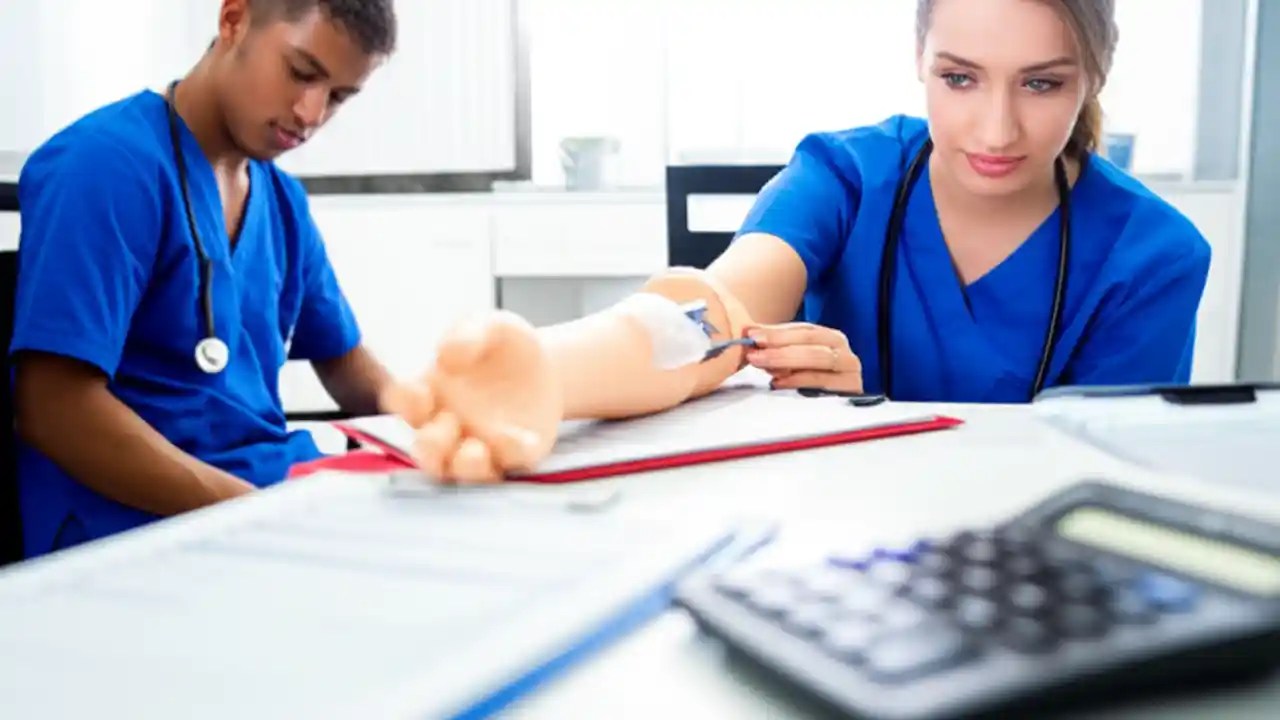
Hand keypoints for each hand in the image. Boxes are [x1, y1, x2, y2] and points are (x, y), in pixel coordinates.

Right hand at [379, 311, 562, 483]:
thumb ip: (467, 334)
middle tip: (446, 426)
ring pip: (459, 470)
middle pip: (425, 450)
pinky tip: (523, 438)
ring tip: (476, 451)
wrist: (548, 365)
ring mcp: (477, 445)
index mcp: (429, 392)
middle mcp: (447, 426)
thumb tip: (445, 356)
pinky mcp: (512, 456)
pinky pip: (507, 464)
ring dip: (464, 465)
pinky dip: (511, 455)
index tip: (420, 392)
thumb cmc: (505, 345)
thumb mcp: (490, 326)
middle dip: (429, 446)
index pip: (401, 401)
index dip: (403, 401)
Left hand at [743, 322, 863, 392]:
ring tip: (760, 363)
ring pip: (818, 359)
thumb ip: (775, 347)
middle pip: (812, 342)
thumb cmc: (810, 386)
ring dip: (785, 360)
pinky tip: (777, 383)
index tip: (752, 334)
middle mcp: (845, 353)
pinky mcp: (850, 392)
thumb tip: (748, 331)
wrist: (838, 423)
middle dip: (779, 345)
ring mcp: (850, 373)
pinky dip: (797, 381)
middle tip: (754, 351)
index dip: (778, 331)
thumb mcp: (793, 364)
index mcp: (832, 340)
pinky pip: (821, 382)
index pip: (805, 330)